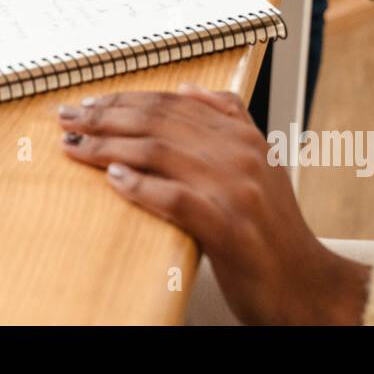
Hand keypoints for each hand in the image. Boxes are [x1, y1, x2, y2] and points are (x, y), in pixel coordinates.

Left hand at [58, 84, 369, 324]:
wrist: (307, 284)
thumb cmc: (273, 229)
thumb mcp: (259, 163)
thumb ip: (229, 122)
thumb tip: (189, 89)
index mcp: (242, 135)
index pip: (171, 104)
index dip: (124, 100)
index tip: (87, 103)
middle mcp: (239, 154)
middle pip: (158, 123)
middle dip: (104, 117)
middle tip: (66, 117)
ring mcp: (236, 189)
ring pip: (159, 153)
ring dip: (107, 147)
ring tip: (74, 146)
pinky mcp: (229, 228)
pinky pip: (175, 198)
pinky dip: (141, 187)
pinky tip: (114, 179)